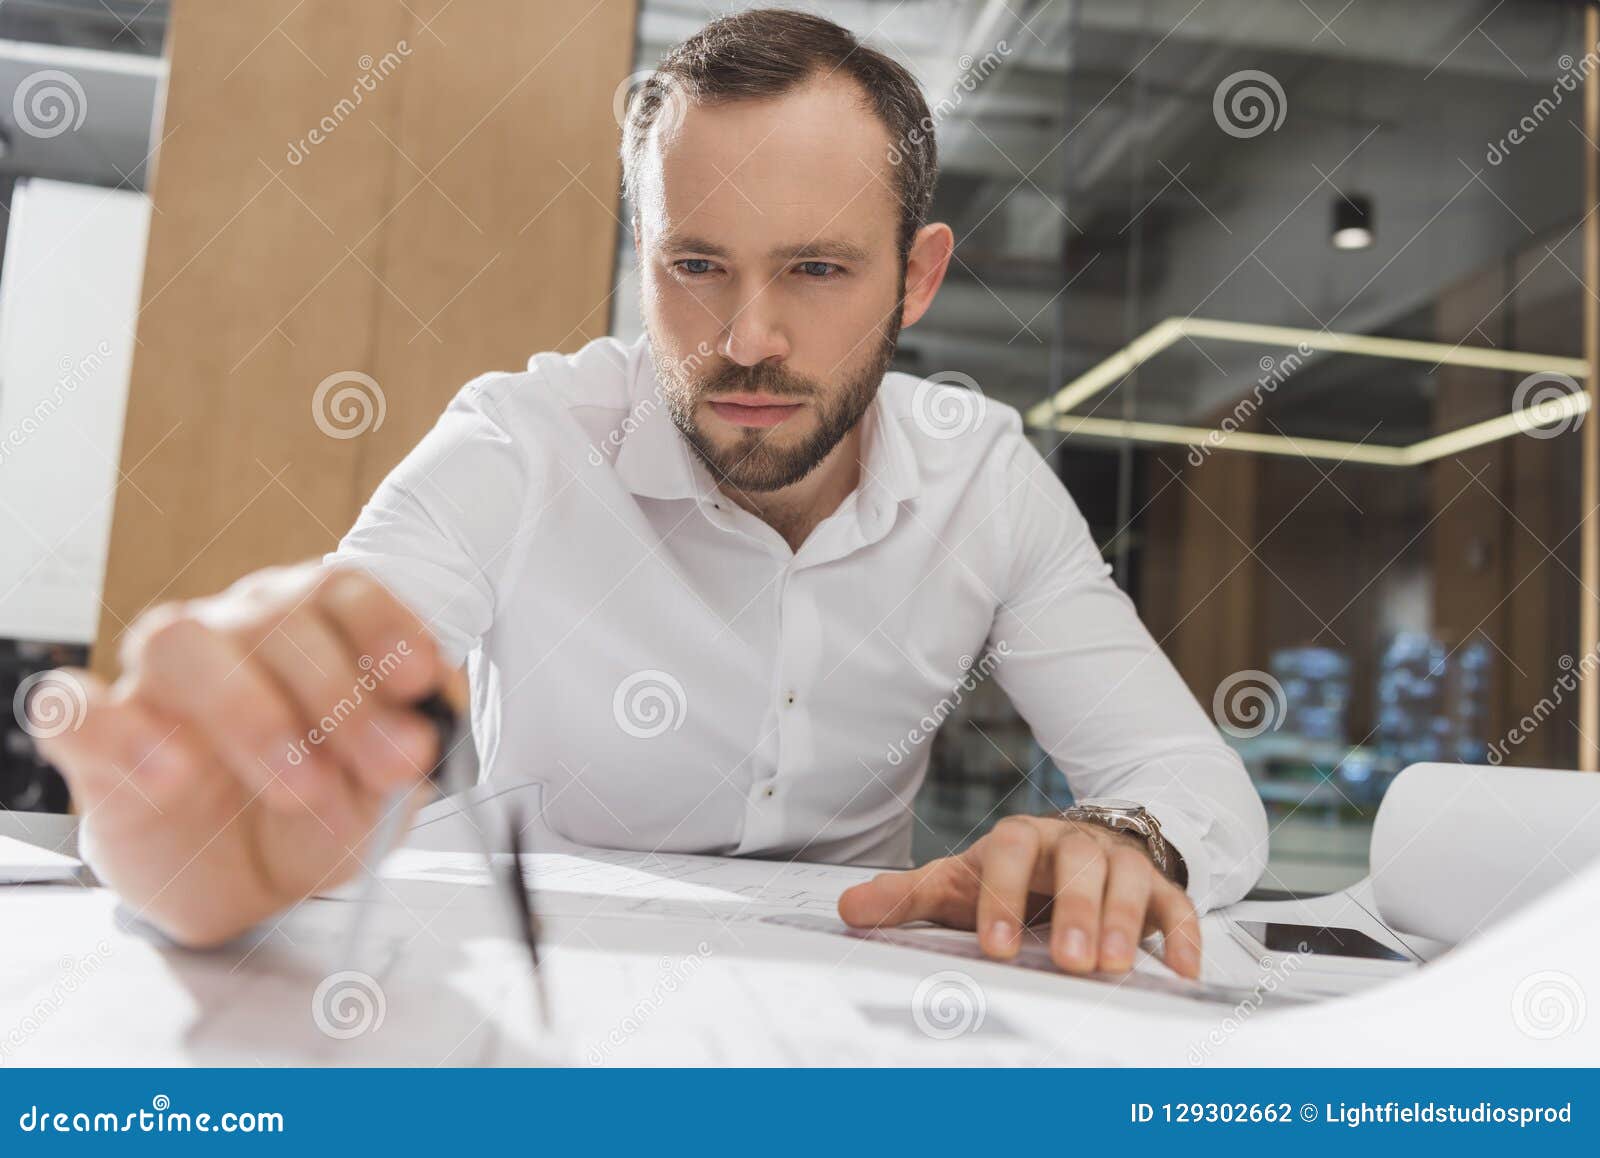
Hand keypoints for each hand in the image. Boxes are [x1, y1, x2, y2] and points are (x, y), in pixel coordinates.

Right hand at [32, 564, 449, 947]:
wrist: (248, 884)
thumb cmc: (316, 814)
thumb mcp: (383, 795)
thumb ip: (403, 757)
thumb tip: (423, 733)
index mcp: (311, 629)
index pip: (341, 589)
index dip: (386, 626)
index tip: (422, 680)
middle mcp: (233, 636)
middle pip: (275, 617)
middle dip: (340, 695)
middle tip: (384, 765)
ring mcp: (158, 684)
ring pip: (180, 642)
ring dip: (250, 711)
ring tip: (301, 786)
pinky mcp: (95, 742)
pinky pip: (73, 708)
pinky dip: (120, 732)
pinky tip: (172, 773)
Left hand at [837, 814, 1200, 977]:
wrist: (1078, 848)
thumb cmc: (1013, 875)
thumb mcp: (959, 881)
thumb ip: (907, 896)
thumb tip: (849, 910)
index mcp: (1017, 839)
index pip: (1007, 854)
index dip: (1000, 898)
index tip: (994, 947)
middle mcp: (1071, 843)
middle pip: (1075, 864)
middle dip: (1074, 912)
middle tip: (1070, 962)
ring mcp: (1118, 862)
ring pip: (1128, 880)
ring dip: (1125, 923)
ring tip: (1115, 967)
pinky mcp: (1160, 886)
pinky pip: (1178, 904)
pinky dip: (1184, 935)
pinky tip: (1181, 969)